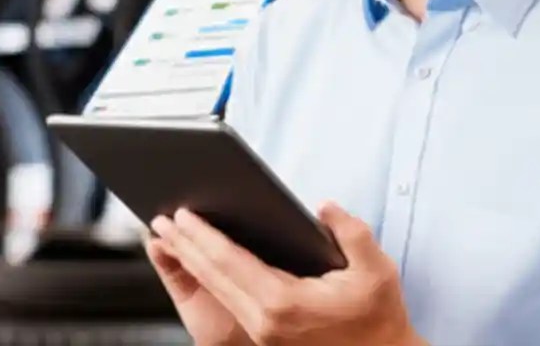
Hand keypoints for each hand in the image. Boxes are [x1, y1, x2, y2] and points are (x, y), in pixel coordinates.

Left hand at [148, 202, 424, 345]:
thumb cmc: (379, 321)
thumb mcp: (377, 271)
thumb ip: (351, 233)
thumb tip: (325, 207)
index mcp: (284, 303)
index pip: (230, 262)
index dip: (201, 236)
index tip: (180, 215)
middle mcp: (265, 321)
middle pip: (213, 276)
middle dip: (183, 246)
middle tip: (160, 219)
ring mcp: (263, 333)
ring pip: (216, 290)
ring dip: (190, 261)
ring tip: (170, 236)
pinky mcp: (265, 339)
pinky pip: (228, 301)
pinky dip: (208, 278)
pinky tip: (199, 262)